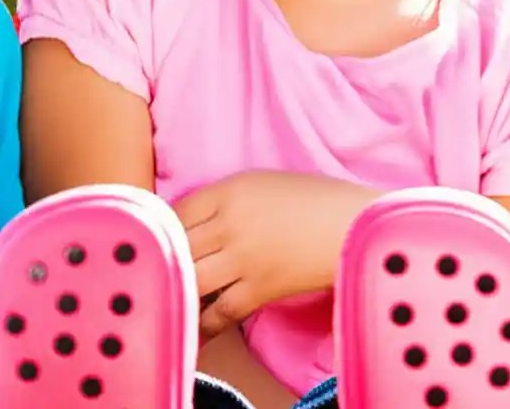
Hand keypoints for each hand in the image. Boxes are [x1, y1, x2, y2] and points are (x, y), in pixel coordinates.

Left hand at [173, 170, 381, 336]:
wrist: (356, 225)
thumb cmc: (314, 199)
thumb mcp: (262, 183)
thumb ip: (224, 199)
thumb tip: (190, 222)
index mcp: (228, 191)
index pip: (176, 211)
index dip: (161, 228)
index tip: (156, 240)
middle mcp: (229, 223)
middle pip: (177, 245)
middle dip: (162, 259)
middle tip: (153, 272)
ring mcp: (243, 257)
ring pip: (191, 277)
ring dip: (177, 290)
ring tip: (167, 299)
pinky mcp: (261, 288)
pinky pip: (221, 309)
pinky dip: (204, 321)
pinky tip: (193, 327)